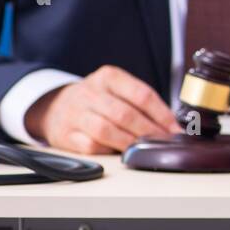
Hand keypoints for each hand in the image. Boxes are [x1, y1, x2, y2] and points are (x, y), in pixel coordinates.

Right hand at [24, 65, 178, 153]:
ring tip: (146, 149)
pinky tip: (121, 152)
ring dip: (131, 143)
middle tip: (165, 142)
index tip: (175, 128)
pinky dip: (109, 151)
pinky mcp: (66, 135)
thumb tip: (170, 124)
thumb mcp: (116, 89)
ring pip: (107, 130)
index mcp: (109, 77)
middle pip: (125, 114)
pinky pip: (91, 146)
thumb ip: (140, 101)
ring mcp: (76, 114)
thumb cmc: (97, 100)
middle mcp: (91, 92)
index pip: (141, 94)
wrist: (55, 107)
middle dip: (149, 131)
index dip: (162, 113)